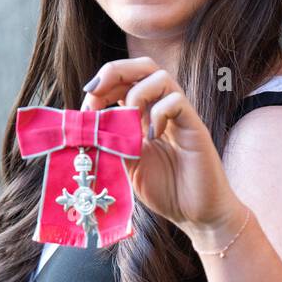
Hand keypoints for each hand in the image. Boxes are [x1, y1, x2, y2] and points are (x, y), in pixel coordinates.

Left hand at [81, 57, 242, 233]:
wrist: (197, 215)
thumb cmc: (166, 192)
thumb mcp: (128, 166)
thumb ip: (112, 144)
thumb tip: (85, 128)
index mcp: (144, 116)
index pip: (123, 81)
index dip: (101, 86)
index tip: (85, 107)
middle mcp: (162, 110)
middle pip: (143, 67)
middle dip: (114, 71)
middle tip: (95, 92)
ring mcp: (180, 116)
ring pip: (161, 77)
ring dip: (135, 92)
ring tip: (128, 117)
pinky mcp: (195, 127)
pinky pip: (176, 101)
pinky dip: (157, 113)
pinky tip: (151, 136)